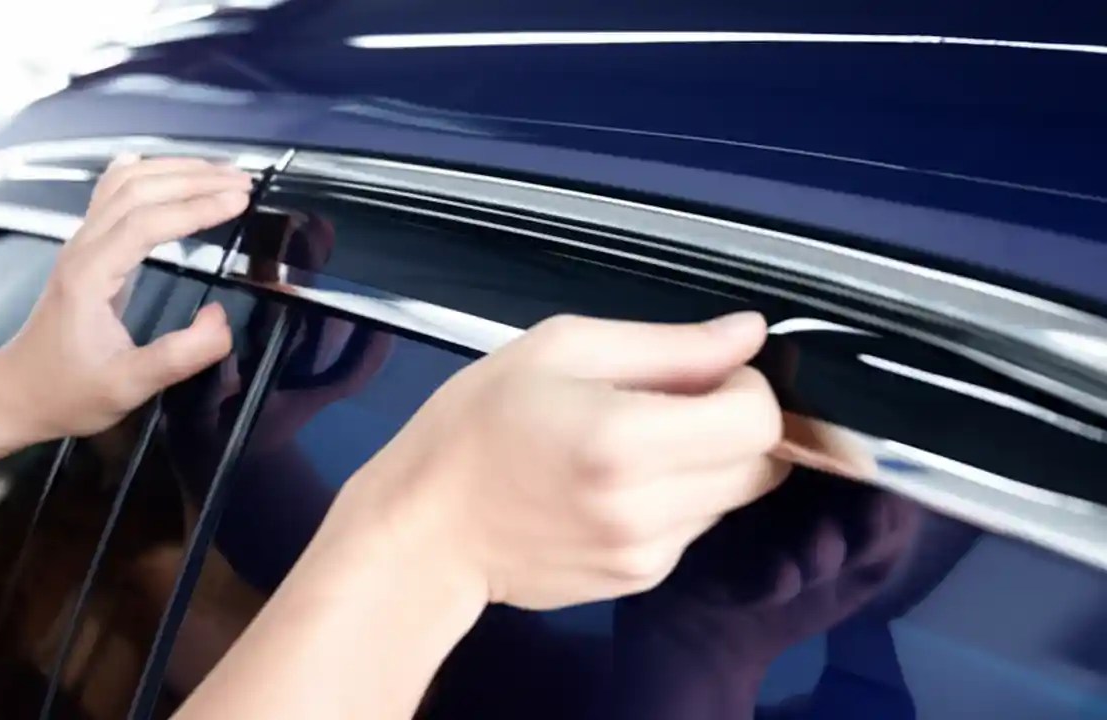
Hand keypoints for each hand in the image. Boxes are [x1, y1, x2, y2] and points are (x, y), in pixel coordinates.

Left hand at [0, 155, 248, 441]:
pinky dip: (142, 174)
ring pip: (125, 184)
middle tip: (244, 182)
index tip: (240, 201)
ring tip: (220, 174)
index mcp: (91, 275)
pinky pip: (111, 195)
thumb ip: (180, 355)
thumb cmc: (69, 392)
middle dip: (194, 178)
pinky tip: (157, 164)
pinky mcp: (86, 249)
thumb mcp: (129, 386)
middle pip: (138, 190)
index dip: (196, 207)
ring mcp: (81, 244)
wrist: (18, 393)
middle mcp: (83, 248)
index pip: (148, 222)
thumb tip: (221, 320)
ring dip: (173, 171)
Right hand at [321, 311, 788, 610]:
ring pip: (733, 496)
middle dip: (732, 425)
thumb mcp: (558, 348)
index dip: (744, 385)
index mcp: (626, 440)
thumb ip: (666, 343)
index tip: (702, 371)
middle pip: (760, 463)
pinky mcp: (640, 580)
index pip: (758, 419)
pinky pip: (694, 526)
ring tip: (631, 445)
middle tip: (668, 404)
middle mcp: (648, 509)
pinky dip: (676, 498)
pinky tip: (614, 484)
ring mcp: (647, 555)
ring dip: (705, 463)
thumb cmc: (476, 424)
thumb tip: (750, 334)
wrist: (426, 529)